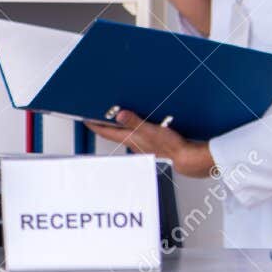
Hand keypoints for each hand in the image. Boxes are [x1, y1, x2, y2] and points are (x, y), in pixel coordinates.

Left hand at [84, 110, 214, 177]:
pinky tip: (140, 126)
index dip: (94, 124)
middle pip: (113, 133)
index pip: (106, 131)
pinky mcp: (152, 145)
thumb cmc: (170, 146)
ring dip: (119, 127)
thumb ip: (135, 122)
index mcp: (131, 138)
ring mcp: (142, 145)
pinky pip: (137, 136)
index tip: (85, 118)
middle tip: (98, 117)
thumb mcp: (151, 130)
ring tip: (116, 118)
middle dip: (105, 125)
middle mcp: (134, 143)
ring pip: (125, 134)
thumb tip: (119, 114)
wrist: (185, 157)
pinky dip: (133, 130)